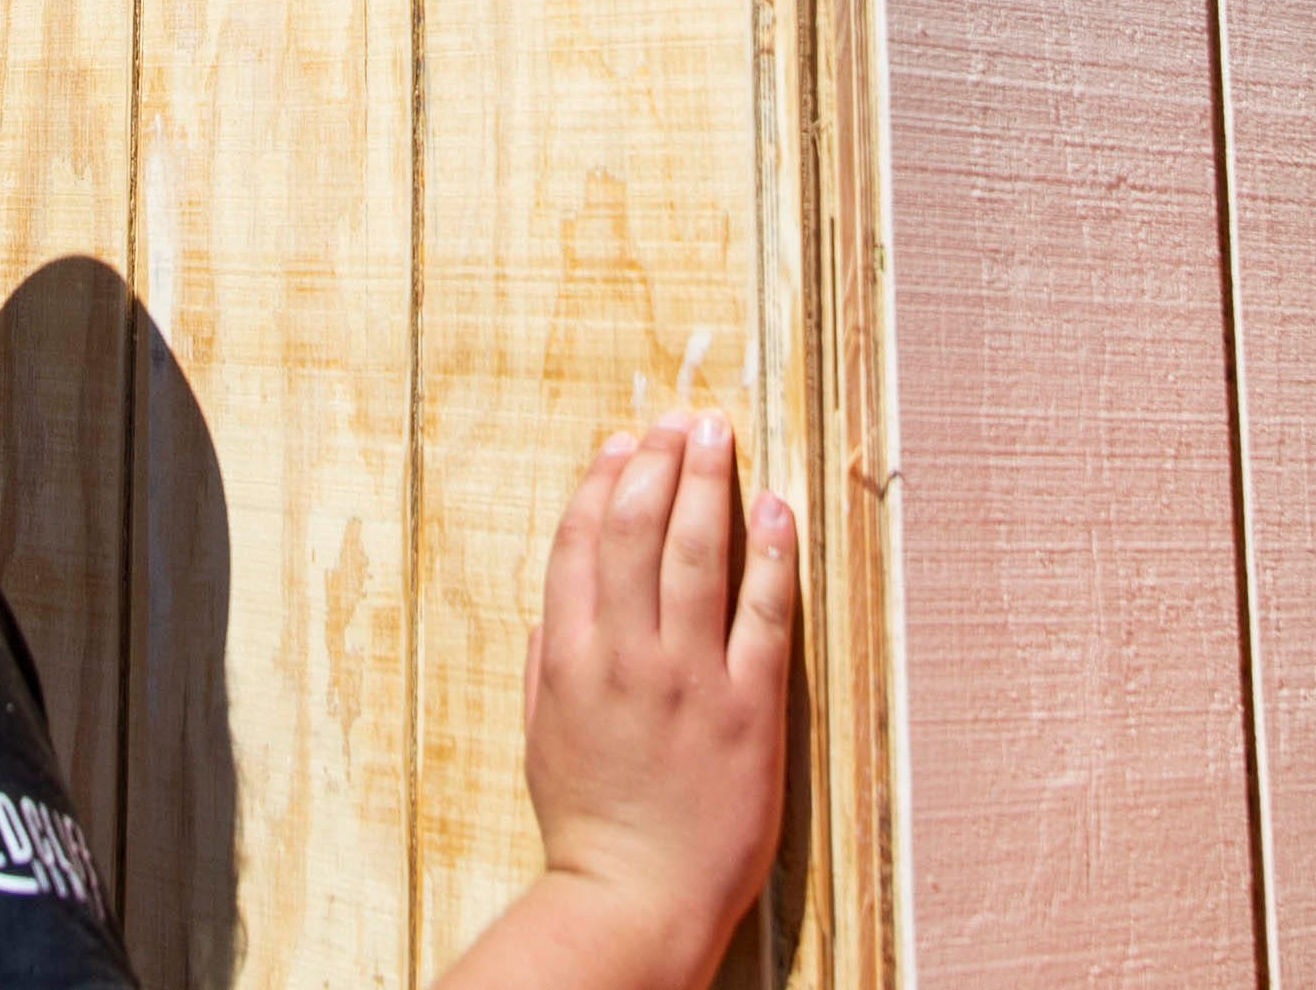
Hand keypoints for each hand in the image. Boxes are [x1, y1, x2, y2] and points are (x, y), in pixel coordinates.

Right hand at [513, 415, 798, 985]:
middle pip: (639, 531)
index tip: (621, 444)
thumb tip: (553, 603)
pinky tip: (776, 510)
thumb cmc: (588, 822)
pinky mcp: (747, 708)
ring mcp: (688, 679)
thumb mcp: (539, 734)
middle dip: (658, 462)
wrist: (635, 895)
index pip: (582, 544)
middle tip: (680, 420)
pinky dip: (771, 556)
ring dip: (708, 485)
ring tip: (719, 436)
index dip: (602, 483)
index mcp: (568, 659)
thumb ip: (544, 660)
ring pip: (697, 555)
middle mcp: (625, 656)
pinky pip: (764, 614)